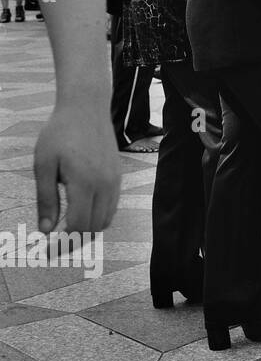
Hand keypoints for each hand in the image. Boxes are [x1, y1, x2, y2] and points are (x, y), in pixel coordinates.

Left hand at [33, 102, 120, 232]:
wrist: (87, 108)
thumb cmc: (59, 133)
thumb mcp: (43, 165)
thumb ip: (46, 200)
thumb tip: (46, 230)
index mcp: (84, 183)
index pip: (78, 226)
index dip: (62, 243)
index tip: (46, 251)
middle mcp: (104, 185)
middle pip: (93, 228)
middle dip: (73, 241)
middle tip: (53, 245)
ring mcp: (114, 182)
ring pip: (105, 221)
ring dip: (86, 231)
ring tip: (65, 231)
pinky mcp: (117, 178)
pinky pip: (111, 208)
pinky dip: (97, 218)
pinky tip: (79, 213)